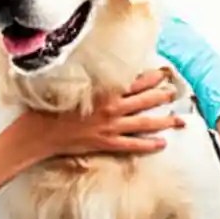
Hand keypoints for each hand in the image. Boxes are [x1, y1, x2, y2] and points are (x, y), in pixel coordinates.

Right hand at [27, 70, 185, 157]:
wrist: (41, 132)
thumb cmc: (53, 106)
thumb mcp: (73, 85)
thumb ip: (93, 81)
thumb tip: (108, 74)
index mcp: (104, 91)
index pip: (134, 81)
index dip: (151, 77)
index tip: (162, 73)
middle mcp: (111, 107)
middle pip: (144, 100)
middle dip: (161, 96)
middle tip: (174, 93)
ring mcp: (110, 127)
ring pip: (144, 123)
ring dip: (163, 121)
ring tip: (178, 120)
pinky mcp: (106, 142)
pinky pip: (132, 144)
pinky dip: (148, 145)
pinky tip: (162, 144)